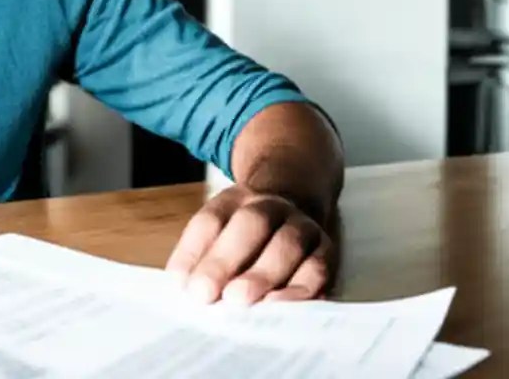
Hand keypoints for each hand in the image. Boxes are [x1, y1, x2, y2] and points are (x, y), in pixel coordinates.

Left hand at [166, 185, 335, 304]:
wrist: (298, 206)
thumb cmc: (246, 234)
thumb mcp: (216, 231)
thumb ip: (195, 255)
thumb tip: (182, 282)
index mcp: (237, 200)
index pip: (211, 219)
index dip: (195, 251)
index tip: (186, 286)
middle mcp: (272, 207)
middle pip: (252, 223)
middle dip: (226, 259)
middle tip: (206, 293)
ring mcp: (302, 226)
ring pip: (288, 244)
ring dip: (263, 274)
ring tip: (241, 301)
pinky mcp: (326, 253)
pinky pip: (317, 270)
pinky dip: (298, 291)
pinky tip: (279, 308)